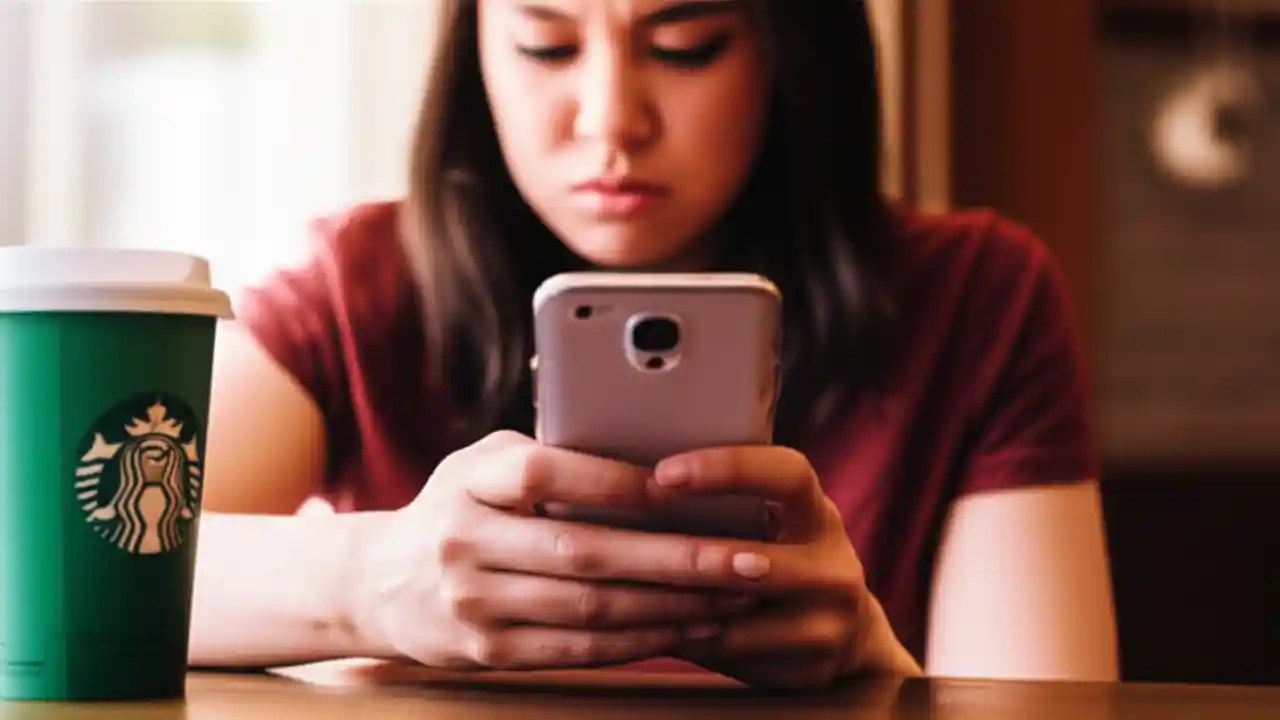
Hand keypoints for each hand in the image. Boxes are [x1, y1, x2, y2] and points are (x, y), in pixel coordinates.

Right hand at [345, 431, 756, 670]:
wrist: (376, 584)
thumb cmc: (455, 507)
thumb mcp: (479, 464)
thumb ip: (546, 455)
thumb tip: (647, 455)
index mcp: (470, 481)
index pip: (548, 473)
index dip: (618, 481)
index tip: (686, 486)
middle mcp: (466, 542)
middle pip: (586, 552)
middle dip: (678, 559)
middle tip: (748, 558)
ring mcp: (474, 604)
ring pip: (591, 609)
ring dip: (672, 606)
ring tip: (733, 596)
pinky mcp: (487, 652)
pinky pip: (578, 649)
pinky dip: (640, 640)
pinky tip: (686, 627)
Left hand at [650, 447, 922, 687]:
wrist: (844, 632)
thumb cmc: (776, 555)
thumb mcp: (769, 522)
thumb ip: (721, 503)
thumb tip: (630, 473)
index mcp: (816, 511)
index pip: (787, 475)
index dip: (729, 469)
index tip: (664, 473)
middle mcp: (834, 564)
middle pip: (763, 562)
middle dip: (697, 559)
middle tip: (637, 549)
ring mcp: (831, 621)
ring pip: (745, 621)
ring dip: (689, 609)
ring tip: (637, 595)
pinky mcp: (815, 666)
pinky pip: (742, 657)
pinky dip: (697, 642)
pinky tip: (659, 630)